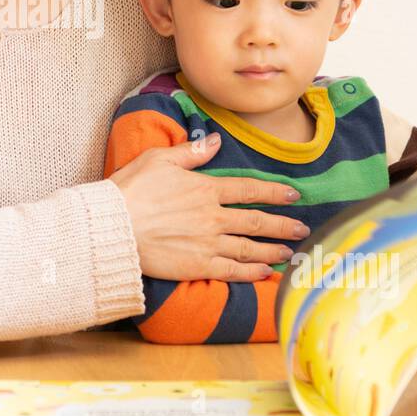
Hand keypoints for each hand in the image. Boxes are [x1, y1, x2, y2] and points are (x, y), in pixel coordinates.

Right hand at [108, 131, 307, 281]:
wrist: (113, 226)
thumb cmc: (131, 189)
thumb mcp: (160, 159)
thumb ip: (192, 152)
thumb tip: (216, 141)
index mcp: (206, 189)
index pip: (249, 189)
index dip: (274, 192)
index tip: (293, 195)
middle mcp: (213, 217)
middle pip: (257, 221)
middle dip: (283, 224)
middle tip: (303, 228)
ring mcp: (208, 244)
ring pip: (250, 247)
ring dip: (273, 250)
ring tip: (290, 252)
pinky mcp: (198, 266)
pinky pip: (233, 271)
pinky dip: (252, 272)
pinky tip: (265, 273)